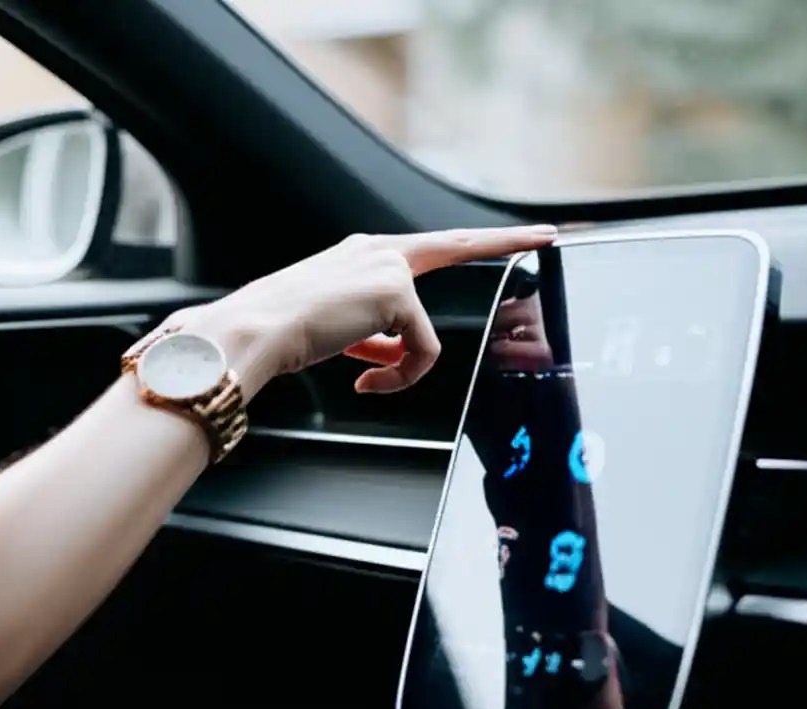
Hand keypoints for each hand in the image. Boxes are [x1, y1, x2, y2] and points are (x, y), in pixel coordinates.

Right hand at [139, 225, 556, 398]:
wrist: (250, 332)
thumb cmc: (274, 332)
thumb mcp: (326, 328)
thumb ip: (364, 333)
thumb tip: (381, 358)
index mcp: (359, 256)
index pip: (431, 244)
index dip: (482, 239)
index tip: (525, 232)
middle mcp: (377, 250)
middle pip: (459, 244)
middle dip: (509, 239)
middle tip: (555, 235)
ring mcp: (388, 267)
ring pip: (424, 333)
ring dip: (400, 365)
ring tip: (364, 374)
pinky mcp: (394, 292)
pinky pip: (420, 353)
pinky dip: (397, 376)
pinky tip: (364, 378)